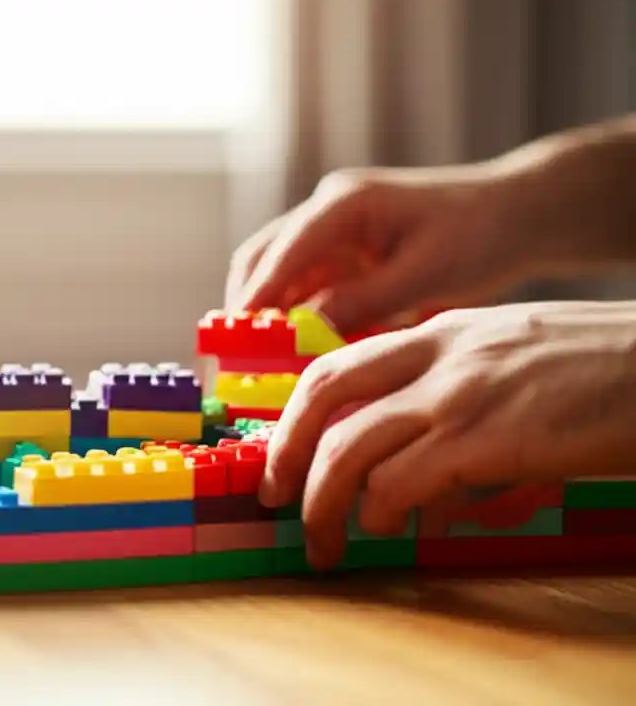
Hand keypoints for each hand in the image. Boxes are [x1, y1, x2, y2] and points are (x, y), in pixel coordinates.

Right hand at [227, 167, 534, 335]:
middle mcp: (326, 212)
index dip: (256, 296)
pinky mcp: (340, 256)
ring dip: (265, 316)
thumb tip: (304, 334)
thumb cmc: (479, 235)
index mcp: (345, 203)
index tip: (233, 337)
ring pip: (275, 276)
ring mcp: (330, 233)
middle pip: (261, 259)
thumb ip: (362, 301)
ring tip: (256, 362)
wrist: (514, 215)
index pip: (284, 251)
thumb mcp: (424, 274)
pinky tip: (293, 353)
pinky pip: (302, 289)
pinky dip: (292, 319)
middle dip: (244, 307)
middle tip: (234, 357)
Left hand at [260, 301, 635, 568]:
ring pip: (349, 449)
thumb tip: (430, 500)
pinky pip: (402, 483)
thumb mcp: (515, 364)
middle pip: (323, 395)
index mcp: (441, 334)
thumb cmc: (605, 373)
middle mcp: (438, 356)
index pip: (337, 366)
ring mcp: (461, 396)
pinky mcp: (489, 440)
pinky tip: (393, 529)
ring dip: (324, 505)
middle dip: (286, 451)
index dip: (296, 415)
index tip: (283, 456)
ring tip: (324, 543)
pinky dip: (383, 513)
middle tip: (275, 498)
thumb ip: (459, 410)